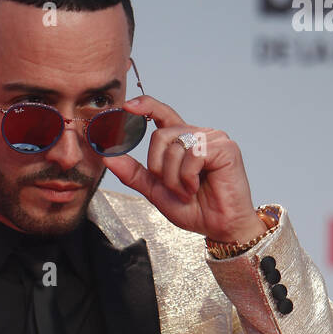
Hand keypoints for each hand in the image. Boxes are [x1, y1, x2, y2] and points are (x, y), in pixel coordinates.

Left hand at [102, 95, 264, 242]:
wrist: (218, 226)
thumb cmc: (194, 208)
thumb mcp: (156, 190)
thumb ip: (134, 173)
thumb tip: (108, 156)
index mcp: (182, 142)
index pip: (162, 115)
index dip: (146, 106)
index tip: (127, 106)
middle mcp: (198, 135)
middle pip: (161, 135)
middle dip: (158, 167)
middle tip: (171, 188)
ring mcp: (213, 139)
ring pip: (176, 147)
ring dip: (174, 177)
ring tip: (187, 191)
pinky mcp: (225, 148)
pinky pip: (193, 154)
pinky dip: (188, 176)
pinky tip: (196, 187)